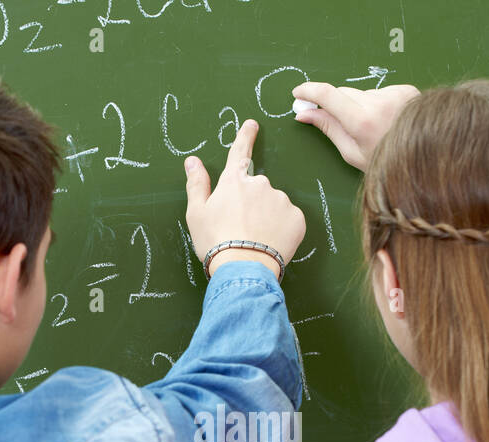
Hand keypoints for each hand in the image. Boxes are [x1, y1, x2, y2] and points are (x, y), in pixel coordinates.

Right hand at [184, 119, 305, 278]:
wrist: (242, 268)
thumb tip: (192, 161)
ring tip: (255, 240)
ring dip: (267, 217)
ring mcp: (280, 199)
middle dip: (252, 204)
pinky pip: (289, 220)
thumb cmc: (215, 242)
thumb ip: (197, 184)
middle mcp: (260, 184)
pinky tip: (270, 242)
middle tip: (242, 229)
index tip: (252, 125)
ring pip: (274, 205)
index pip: (239, 152)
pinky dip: (281, 229)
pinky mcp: (296, 217)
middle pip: (256, 189)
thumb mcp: (197, 213)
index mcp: (234, 181)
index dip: (246, 136)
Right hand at [291, 82, 420, 170]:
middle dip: (335, 104)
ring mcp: (394, 94)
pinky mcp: (406, 89)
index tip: (298, 93)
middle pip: (343, 93)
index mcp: (363, 122)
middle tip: (336, 121)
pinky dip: (377, 103)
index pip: (327, 95)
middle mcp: (379, 103)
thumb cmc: (386, 162)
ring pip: (362, 93)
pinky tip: (386, 121)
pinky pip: (380, 92)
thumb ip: (327, 128)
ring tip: (372, 129)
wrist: (426, 159)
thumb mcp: (351, 153)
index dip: (309, 91)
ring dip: (359, 106)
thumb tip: (304, 113)